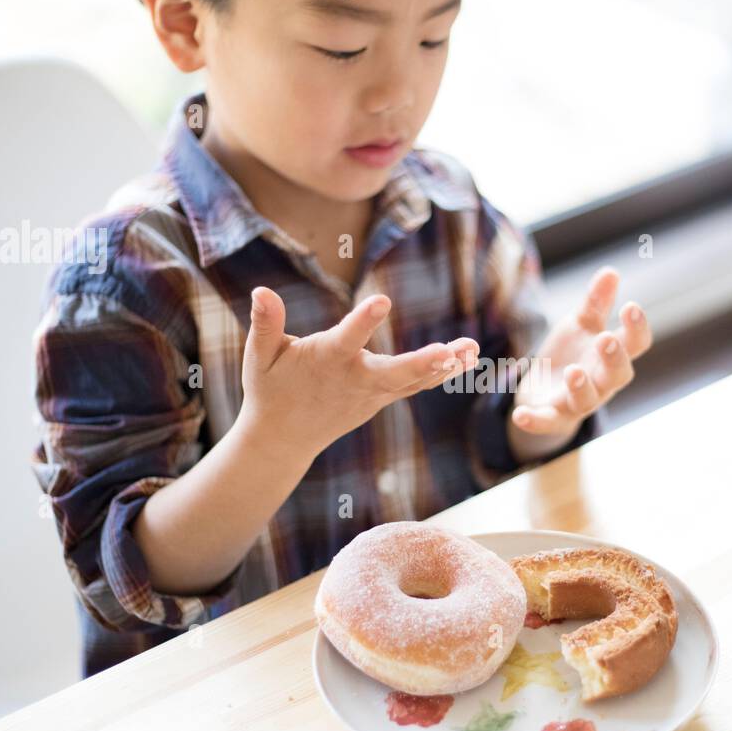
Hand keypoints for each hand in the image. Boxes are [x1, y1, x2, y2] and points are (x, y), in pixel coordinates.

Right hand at [237, 287, 477, 459]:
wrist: (282, 439)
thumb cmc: (269, 390)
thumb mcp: (259, 357)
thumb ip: (265, 324)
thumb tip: (261, 291)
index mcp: (326, 361)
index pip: (347, 338)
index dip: (363, 320)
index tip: (382, 301)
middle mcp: (354, 379)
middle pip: (394, 372)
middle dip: (423, 362)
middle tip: (449, 350)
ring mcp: (372, 393)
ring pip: (413, 381)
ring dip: (444, 365)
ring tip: (472, 349)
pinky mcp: (381, 398)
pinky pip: (415, 385)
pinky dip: (440, 373)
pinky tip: (467, 358)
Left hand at [510, 267, 651, 440]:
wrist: (544, 391)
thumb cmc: (572, 354)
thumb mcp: (581, 326)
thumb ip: (595, 303)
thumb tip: (610, 271)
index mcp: (611, 357)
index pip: (635, 345)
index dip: (636, 328)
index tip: (630, 306)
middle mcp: (601, 383)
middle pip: (617, 376)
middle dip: (614, 359)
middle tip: (606, 339)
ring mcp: (576, 402)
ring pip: (585, 400)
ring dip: (580, 386)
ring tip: (574, 371)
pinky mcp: (552, 417)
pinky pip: (545, 422)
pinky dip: (534, 420)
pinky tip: (520, 415)